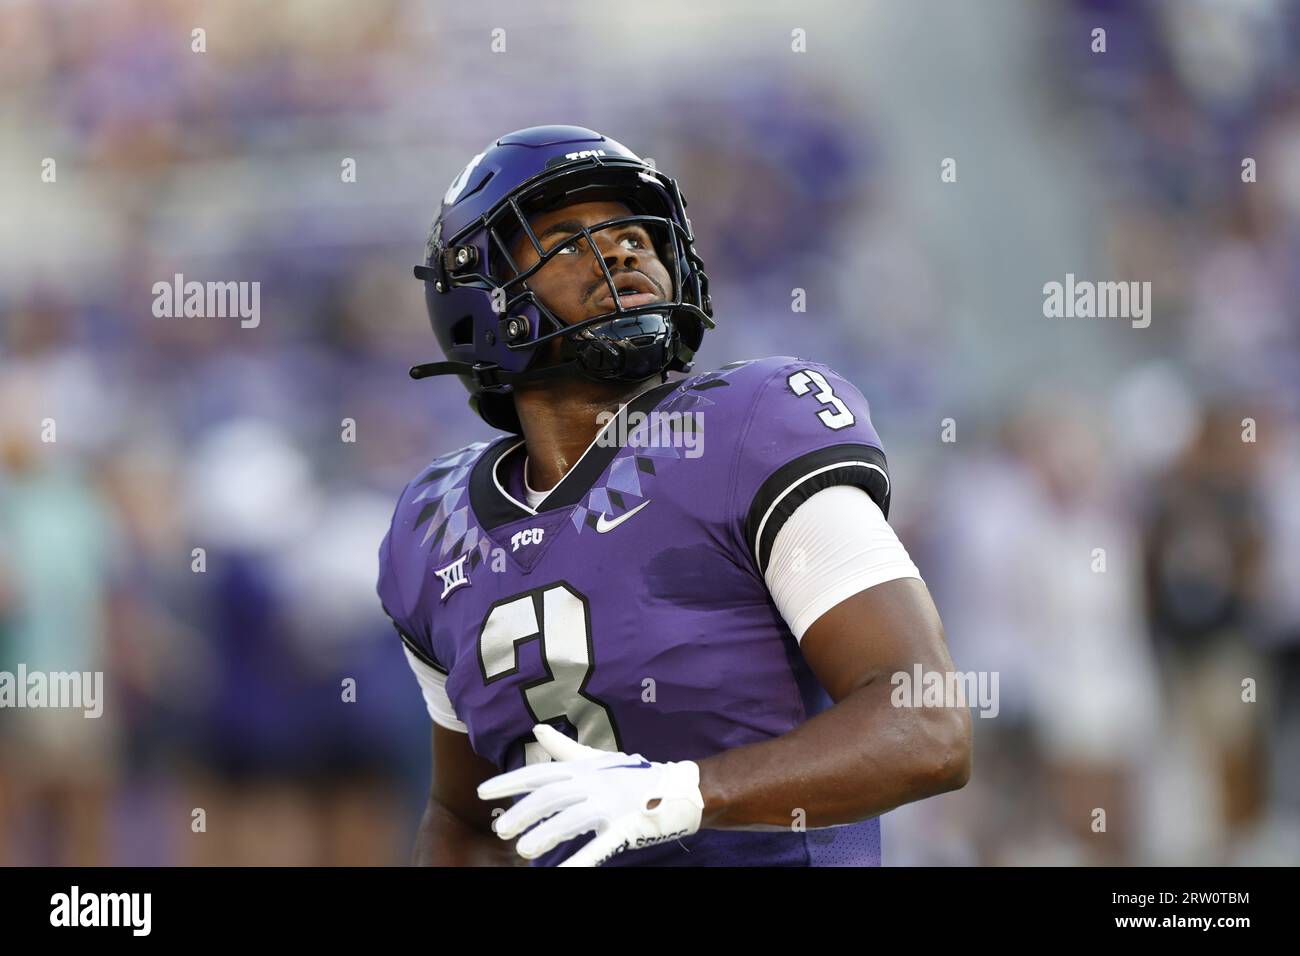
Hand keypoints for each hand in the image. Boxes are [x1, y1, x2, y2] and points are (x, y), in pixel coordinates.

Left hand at [477, 723, 703, 866]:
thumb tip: (536, 729)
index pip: (539, 772)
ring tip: (523, 850)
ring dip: (546, 833)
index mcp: (583, 768)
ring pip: (571, 817)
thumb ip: (563, 749)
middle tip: (500, 829)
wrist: (676, 789)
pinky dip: (580, 860)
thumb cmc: (632, 775)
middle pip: (551, 796)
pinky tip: (562, 873)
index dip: (509, 781)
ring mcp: (610, 803)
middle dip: (523, 812)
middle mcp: (593, 782)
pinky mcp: (625, 825)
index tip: (482, 792)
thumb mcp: (595, 759)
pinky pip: (599, 845)